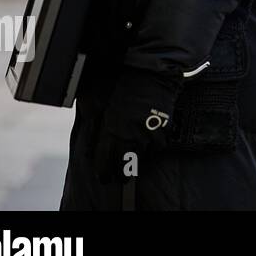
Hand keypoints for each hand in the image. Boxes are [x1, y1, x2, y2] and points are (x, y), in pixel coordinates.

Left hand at [95, 66, 181, 183]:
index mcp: (111, 133)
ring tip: (138, 153)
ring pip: (142, 157)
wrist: (149, 77)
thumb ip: (98, 133)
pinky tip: (151, 139)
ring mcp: (147, 136)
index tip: (105, 179)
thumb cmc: (124, 91)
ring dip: (139, 157)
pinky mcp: (162, 131)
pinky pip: (158, 147)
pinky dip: (155, 145)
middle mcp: (129, 138)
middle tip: (123, 178)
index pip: (104, 164)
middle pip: (124, 167)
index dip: (104, 174)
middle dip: (122, 175)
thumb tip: (93, 151)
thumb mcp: (104, 111)